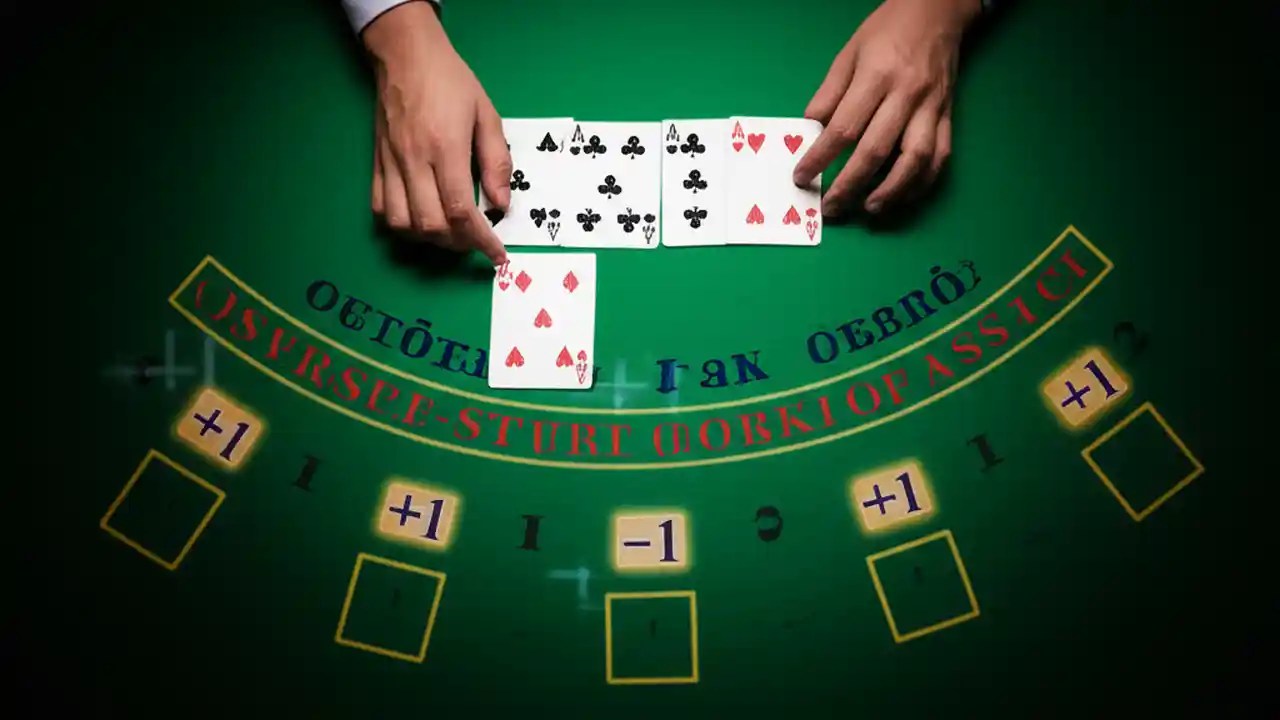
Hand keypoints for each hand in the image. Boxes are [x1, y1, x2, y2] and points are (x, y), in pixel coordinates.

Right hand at [364, 2, 509, 264]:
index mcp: (445, 148)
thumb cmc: (451, 82)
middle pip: (431, 225)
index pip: (460, 211)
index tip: (496, 254)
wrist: (406, 55)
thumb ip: (496, 162)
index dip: (480, 240)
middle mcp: (414, 161)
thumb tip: (501, 204)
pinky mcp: (376, 162)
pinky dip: (400, 223)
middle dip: (457, 243)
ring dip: (427, 237)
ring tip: (448, 231)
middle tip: (475, 239)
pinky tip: (419, 217)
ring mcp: (391, 163)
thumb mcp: (486, 115)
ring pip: (401, 223)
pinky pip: (379, 207)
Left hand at [793, 0, 980, 216]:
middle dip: (850, 186)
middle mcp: (906, 96)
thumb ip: (829, 94)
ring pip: (915, 160)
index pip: (843, 128)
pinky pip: (940, 157)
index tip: (802, 178)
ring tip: (869, 209)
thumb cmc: (887, 31)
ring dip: (892, 192)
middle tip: (831, 208)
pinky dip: (922, 183)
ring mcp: (931, 109)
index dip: (820, 158)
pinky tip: (902, 196)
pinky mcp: (949, 116)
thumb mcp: (848, 53)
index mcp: (876, 77)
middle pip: (876, 151)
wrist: (937, 12)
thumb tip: (811, 130)